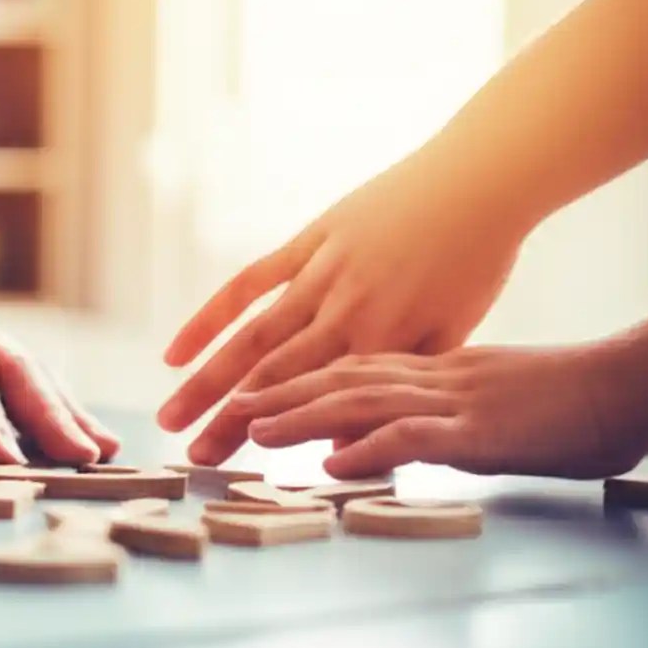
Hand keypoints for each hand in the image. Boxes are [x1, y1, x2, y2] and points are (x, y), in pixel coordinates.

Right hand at [158, 161, 528, 444]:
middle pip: (271, 377)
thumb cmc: (476, 261)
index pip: (312, 399)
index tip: (236, 467)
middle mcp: (340, 312)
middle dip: (226, 421)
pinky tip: (177, 350)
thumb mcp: (450, 334)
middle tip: (190, 458)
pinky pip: (249, 282)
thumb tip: (340, 439)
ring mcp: (317, 275)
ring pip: (252, 337)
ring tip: (169, 416)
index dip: (267, 434)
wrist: (477, 180)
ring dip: (206, 380)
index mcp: (380, 340)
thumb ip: (395, 384)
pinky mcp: (306, 241)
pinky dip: (211, 316)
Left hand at [218, 345, 647, 478]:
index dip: (286, 378)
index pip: (341, 365)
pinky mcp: (479, 429)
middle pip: (334, 377)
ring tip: (252, 432)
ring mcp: (450, 397)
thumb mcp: (470, 392)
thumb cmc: (552, 394)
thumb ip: (414, 406)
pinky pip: (416, 436)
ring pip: (361, 400)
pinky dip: (369, 449)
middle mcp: (426, 372)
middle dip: (271, 398)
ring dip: (300, 417)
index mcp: (424, 362)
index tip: (240, 392)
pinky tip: (331, 464)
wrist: (620, 385)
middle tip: (220, 417)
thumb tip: (354, 432)